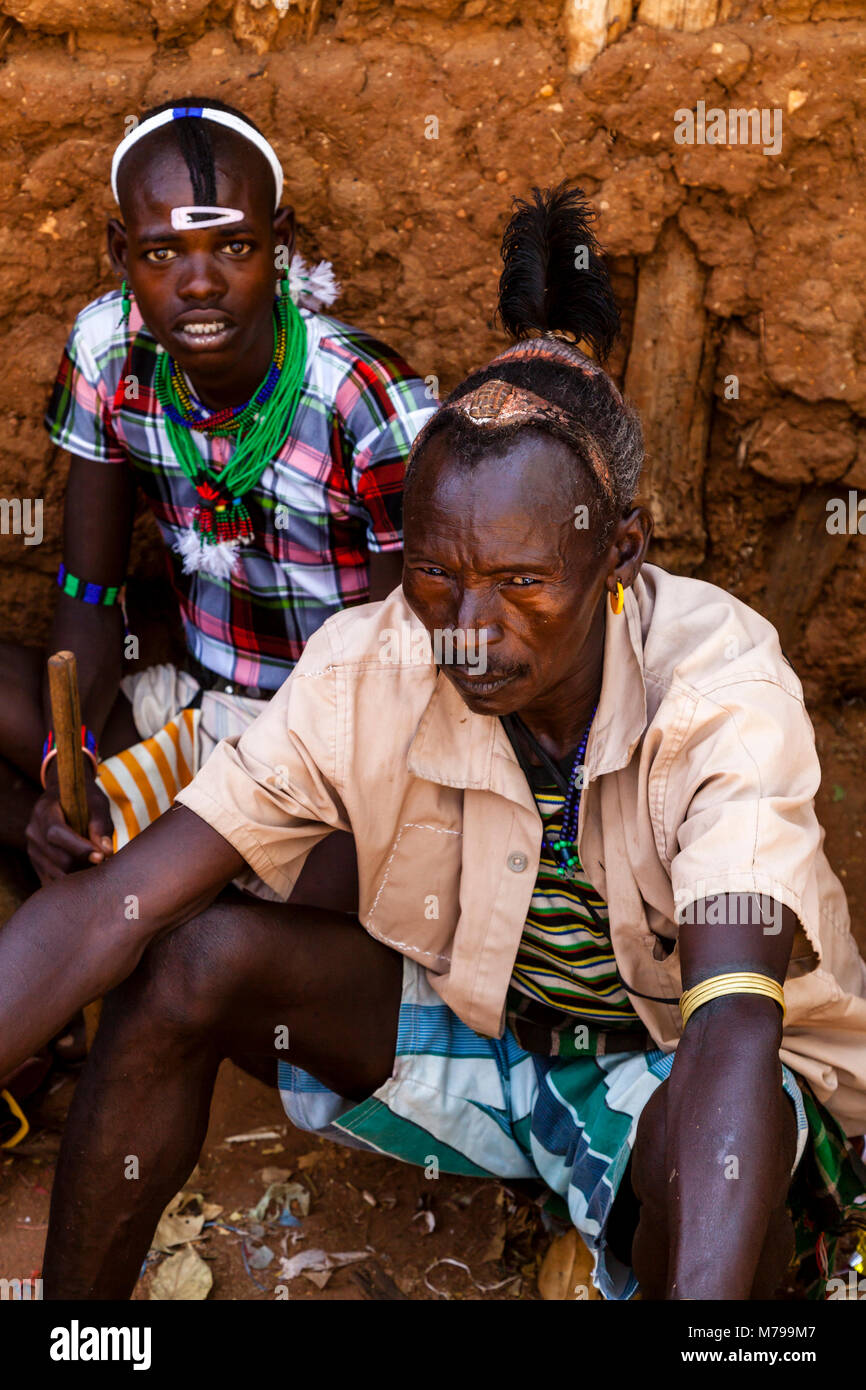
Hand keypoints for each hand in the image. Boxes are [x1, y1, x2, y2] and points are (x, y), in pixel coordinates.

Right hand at [25, 762, 113, 882]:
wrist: (65, 800)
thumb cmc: (85, 801)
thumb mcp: (97, 804)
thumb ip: (100, 825)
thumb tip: (106, 852)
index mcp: (45, 810)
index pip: (56, 833)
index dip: (79, 847)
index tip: (101, 856)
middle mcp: (34, 831)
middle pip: (56, 857)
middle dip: (82, 864)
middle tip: (104, 865)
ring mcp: (32, 849)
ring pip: (54, 873)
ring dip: (78, 876)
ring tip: (96, 867)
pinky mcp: (36, 863)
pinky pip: (51, 881)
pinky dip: (69, 882)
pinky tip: (85, 874)